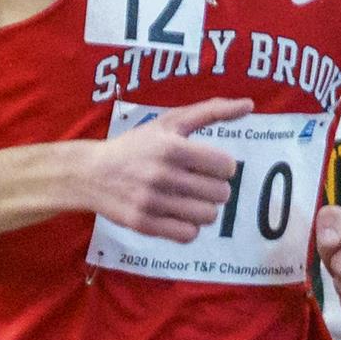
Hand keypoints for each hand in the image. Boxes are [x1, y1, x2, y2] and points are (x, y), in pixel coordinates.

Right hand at [83, 98, 249, 241]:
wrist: (90, 173)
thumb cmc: (136, 145)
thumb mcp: (169, 122)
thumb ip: (211, 111)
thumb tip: (249, 104)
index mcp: (172, 147)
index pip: (226, 166)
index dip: (223, 166)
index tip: (209, 165)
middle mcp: (163, 175)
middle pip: (221, 194)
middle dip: (215, 188)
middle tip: (199, 182)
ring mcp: (153, 202)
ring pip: (208, 216)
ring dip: (204, 208)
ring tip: (189, 199)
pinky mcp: (144, 224)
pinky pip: (188, 235)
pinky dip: (188, 227)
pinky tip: (177, 214)